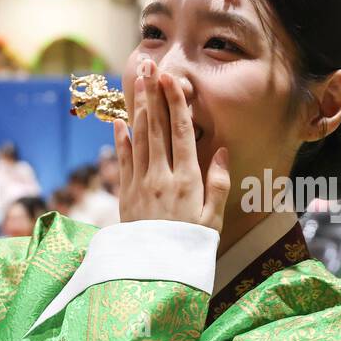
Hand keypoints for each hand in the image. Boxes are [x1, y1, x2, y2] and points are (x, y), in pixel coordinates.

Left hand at [113, 60, 229, 230]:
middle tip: (150, 66)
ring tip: (137, 81)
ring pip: (139, 138)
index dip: (175, 104)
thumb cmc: (191, 246)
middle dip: (153, 95)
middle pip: (156, 128)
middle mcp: (161, 177)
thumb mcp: (214, 220)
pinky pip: (122, 159)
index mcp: (187, 181)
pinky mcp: (126, 194)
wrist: (156, 273)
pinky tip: (120, 120)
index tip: (171, 79)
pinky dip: (121, 138)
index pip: (180, 133)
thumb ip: (218, 184)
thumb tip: (220, 150)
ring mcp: (140, 184)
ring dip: (138, 107)